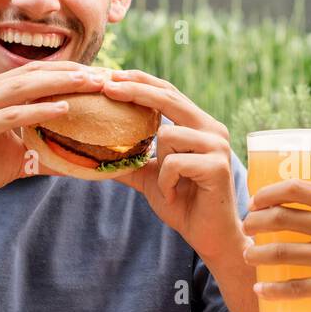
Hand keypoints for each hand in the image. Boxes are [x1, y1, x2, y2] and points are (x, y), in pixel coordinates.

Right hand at [0, 61, 108, 215]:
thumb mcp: (17, 155)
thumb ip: (43, 148)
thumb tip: (77, 159)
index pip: (37, 74)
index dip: (69, 72)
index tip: (100, 76)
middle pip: (34, 74)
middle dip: (70, 72)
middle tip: (104, 74)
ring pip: (23, 88)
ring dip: (59, 84)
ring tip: (90, 83)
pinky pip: (11, 116)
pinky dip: (38, 110)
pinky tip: (63, 109)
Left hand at [100, 70, 243, 261]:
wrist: (209, 236)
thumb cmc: (183, 204)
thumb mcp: (150, 177)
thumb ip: (130, 160)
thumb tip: (92, 153)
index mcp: (200, 125)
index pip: (169, 93)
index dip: (141, 82)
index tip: (113, 76)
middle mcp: (213, 129)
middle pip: (169, 98)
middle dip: (135, 91)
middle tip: (106, 87)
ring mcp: (218, 146)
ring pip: (168, 135)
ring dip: (158, 163)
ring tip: (169, 184)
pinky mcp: (217, 166)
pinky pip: (174, 163)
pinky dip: (166, 181)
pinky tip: (175, 195)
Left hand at [241, 179, 310, 311]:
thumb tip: (299, 203)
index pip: (297, 189)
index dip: (267, 194)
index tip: (253, 202)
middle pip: (284, 218)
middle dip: (255, 223)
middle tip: (245, 230)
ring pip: (285, 253)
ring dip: (257, 255)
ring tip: (246, 256)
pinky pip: (299, 288)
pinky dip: (274, 290)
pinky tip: (259, 290)